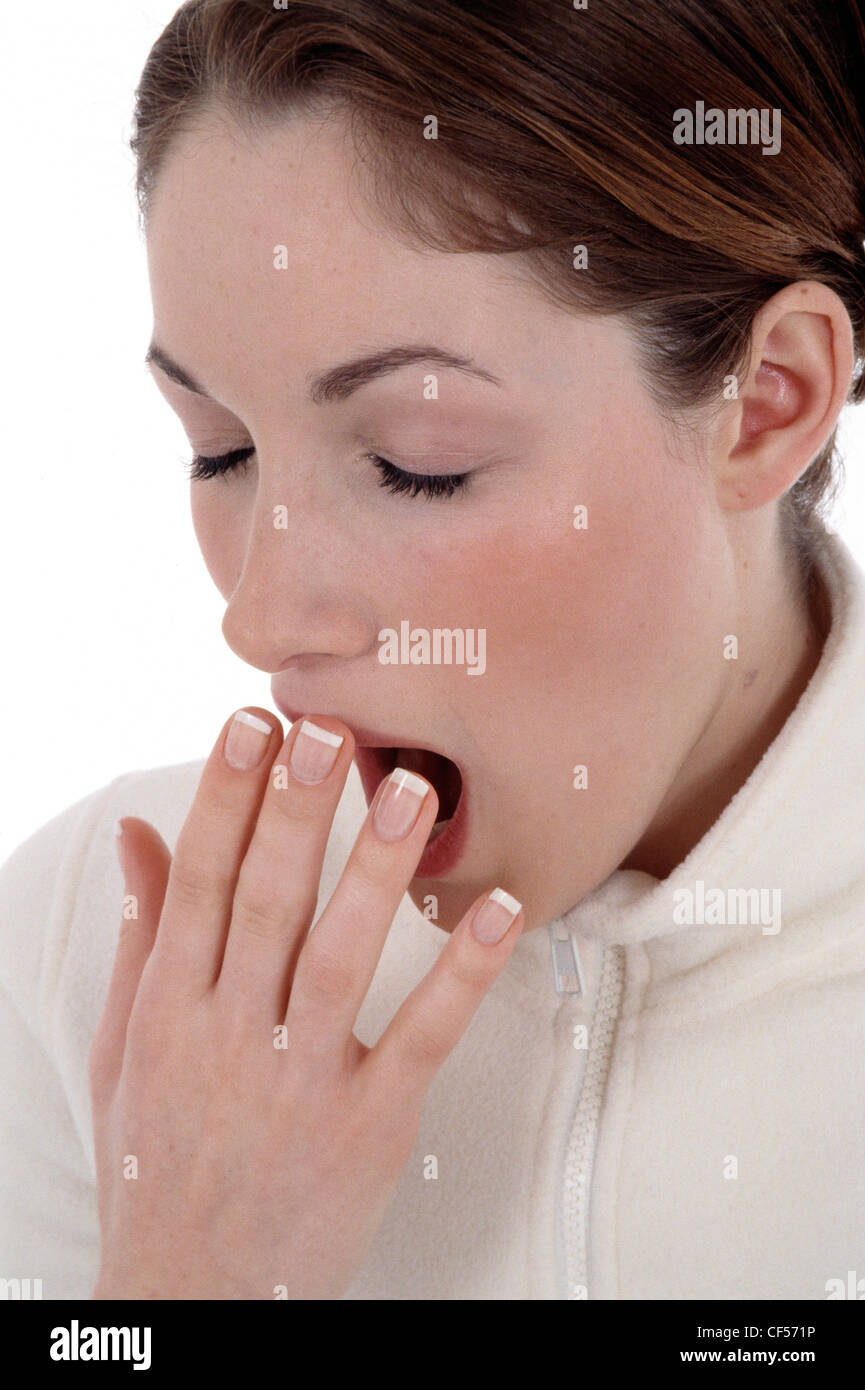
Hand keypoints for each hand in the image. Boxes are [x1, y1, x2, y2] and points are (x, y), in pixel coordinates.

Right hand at [88, 708, 522, 1298]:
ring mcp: (300, 1083)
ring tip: (414, 792)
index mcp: (170, 1010)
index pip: (198, 882)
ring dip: (377, 871)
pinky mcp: (369, 1126)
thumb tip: (137, 833)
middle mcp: (229, 1037)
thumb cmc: (158, 1162)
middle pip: (266, 902)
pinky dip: (461, 973)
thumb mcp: (125, 1049)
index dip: (225, 798)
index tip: (252, 723)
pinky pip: (422, 1037)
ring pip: (340, 957)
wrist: (193, 1299)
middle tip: (329, 725)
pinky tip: (498, 911)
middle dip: (296, 810)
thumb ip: (140, 935)